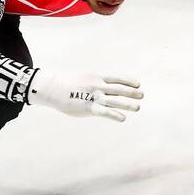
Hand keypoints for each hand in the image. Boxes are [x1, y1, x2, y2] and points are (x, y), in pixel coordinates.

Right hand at [27, 70, 143, 119]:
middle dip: (131, 92)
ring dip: (127, 104)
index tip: (138, 84)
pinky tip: (122, 118)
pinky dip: (114, 115)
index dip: (128, 81)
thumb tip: (103, 88)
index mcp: (96, 77)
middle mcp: (97, 86)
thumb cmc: (66, 83)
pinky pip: (104, 112)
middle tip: (141, 95)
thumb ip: (94, 83)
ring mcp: (93, 97)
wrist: (51, 87)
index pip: (117, 78)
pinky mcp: (88, 108)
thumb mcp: (83, 78)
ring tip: (137, 107)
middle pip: (119, 89)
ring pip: (114, 100)